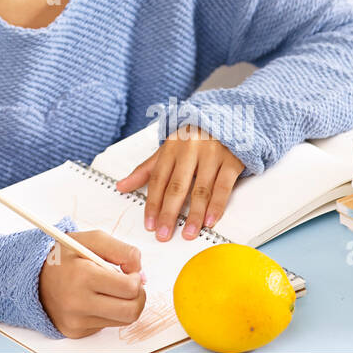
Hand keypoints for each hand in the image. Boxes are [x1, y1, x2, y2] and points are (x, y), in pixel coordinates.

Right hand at [38, 230, 144, 338]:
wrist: (34, 276)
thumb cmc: (64, 257)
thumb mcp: (91, 240)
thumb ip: (122, 250)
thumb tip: (141, 272)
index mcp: (82, 276)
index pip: (129, 288)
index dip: (136, 279)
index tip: (130, 273)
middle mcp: (77, 302)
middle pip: (130, 311)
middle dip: (138, 297)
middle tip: (130, 286)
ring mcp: (76, 320)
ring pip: (122, 321)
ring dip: (124, 305)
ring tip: (111, 290)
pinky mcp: (76, 331)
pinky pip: (106, 326)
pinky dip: (108, 312)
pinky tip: (96, 300)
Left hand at [115, 125, 244, 241]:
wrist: (227, 117)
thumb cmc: (193, 138)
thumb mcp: (168, 149)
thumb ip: (145, 170)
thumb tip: (121, 186)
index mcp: (171, 148)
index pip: (158, 179)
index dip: (152, 204)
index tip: (150, 224)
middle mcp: (190, 150)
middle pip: (176, 186)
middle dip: (168, 213)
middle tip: (164, 234)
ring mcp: (211, 155)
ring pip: (200, 189)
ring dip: (193, 214)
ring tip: (187, 233)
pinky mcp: (231, 160)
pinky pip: (223, 186)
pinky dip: (216, 206)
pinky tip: (209, 220)